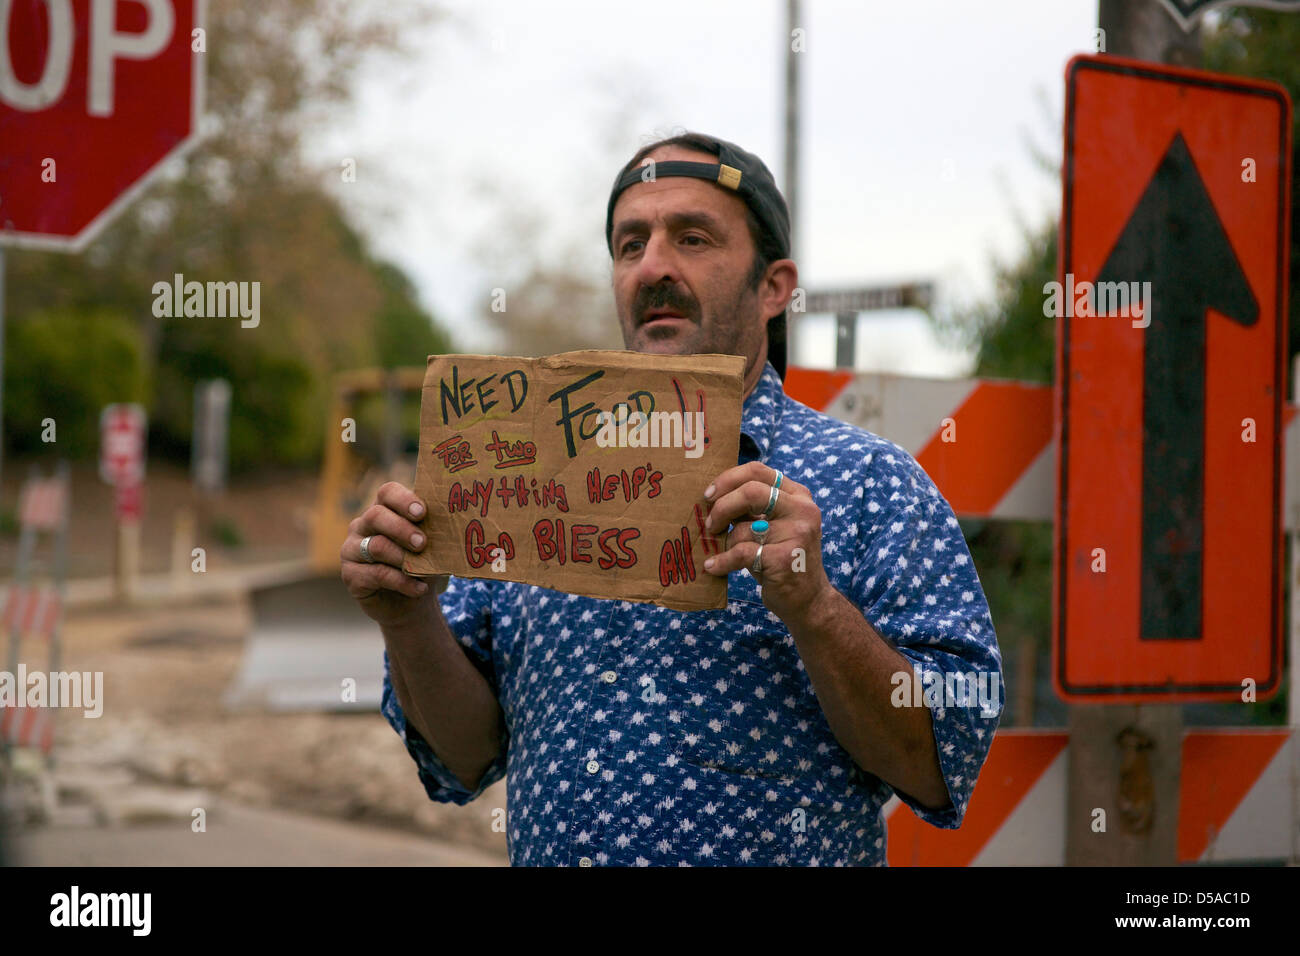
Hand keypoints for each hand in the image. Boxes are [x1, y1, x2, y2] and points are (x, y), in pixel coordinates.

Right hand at [340, 481, 434, 625]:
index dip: (404, 500)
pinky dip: (402, 582)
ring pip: (375, 546)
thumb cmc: (421, 564)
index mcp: (384, 509)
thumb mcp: (431, 545)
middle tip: (422, 543)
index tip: (422, 513)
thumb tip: (454, 522)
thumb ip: (434, 530)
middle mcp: (363, 525)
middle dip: (402, 529)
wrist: (410, 601)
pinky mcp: (350, 574)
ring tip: (421, 570)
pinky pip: (376, 574)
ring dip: (402, 558)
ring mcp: (352, 549)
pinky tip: (419, 589)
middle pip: (376, 515)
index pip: (387, 492)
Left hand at [700, 462, 833, 622]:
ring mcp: (798, 533)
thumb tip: (711, 496)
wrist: (808, 599)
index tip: (709, 495)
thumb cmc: (780, 559)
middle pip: (751, 491)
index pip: (758, 471)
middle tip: (710, 524)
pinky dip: (723, 561)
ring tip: (724, 553)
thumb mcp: (771, 527)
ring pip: (744, 528)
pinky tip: (714, 567)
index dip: (728, 479)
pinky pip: (742, 552)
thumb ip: (751, 509)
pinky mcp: (786, 558)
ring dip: (726, 543)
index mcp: (798, 495)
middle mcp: (802, 510)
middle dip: (722, 507)